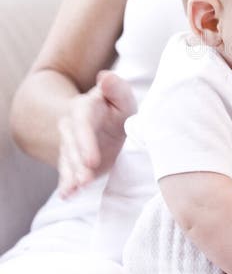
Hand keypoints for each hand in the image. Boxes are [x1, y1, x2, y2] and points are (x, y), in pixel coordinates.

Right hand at [57, 71, 135, 197]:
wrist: (106, 119)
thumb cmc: (117, 107)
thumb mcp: (122, 96)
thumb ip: (116, 87)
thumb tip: (105, 77)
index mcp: (84, 109)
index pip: (82, 125)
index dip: (85, 143)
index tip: (92, 161)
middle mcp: (72, 127)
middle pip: (72, 147)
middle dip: (78, 164)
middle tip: (86, 180)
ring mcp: (71, 145)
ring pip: (68, 161)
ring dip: (72, 176)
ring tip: (76, 190)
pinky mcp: (74, 161)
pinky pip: (67, 172)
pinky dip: (67, 184)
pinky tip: (66, 195)